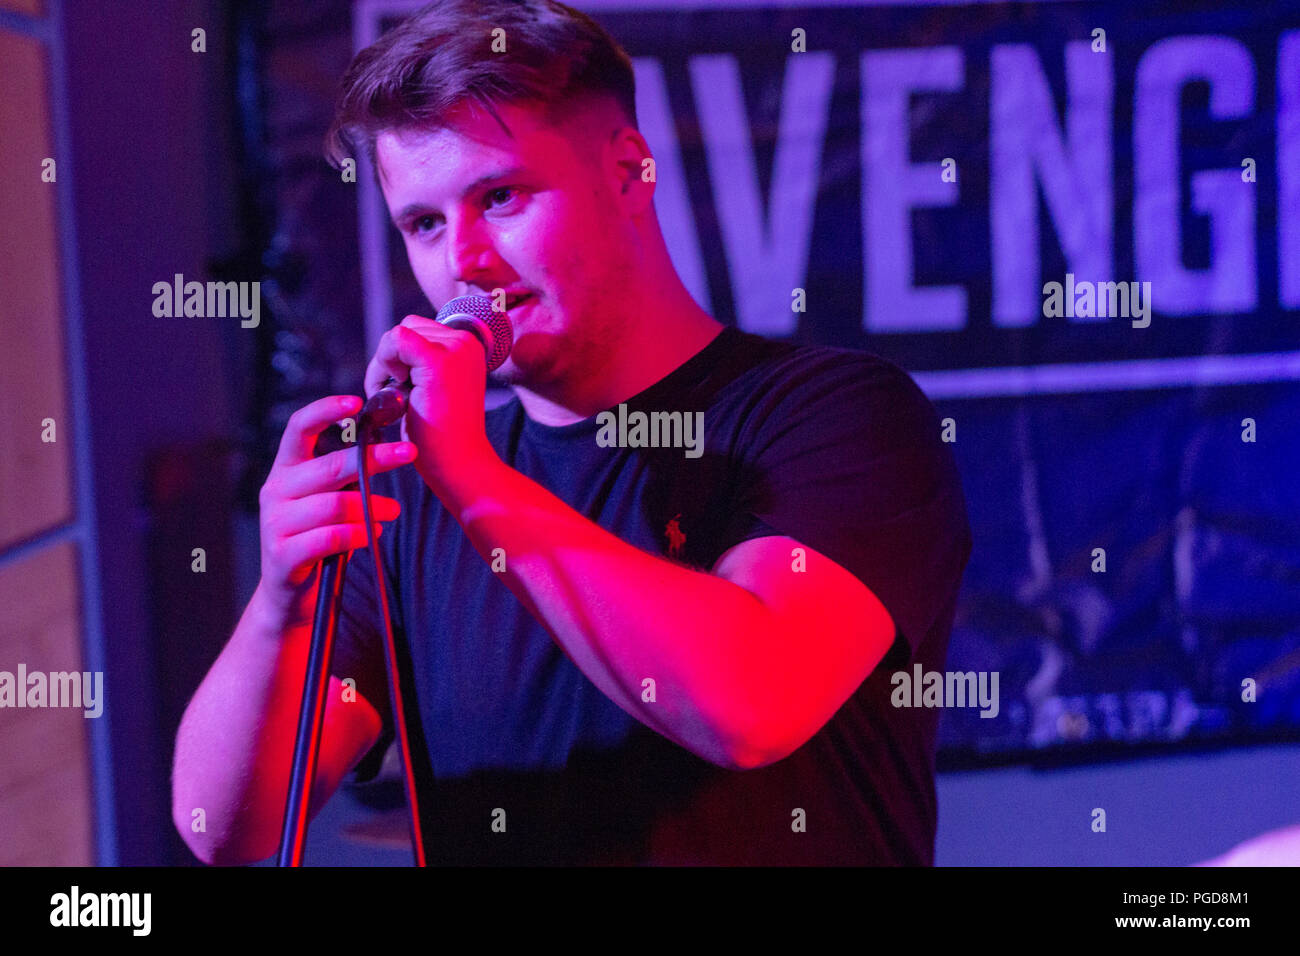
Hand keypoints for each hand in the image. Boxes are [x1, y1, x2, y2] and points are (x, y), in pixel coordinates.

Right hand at [257, 394, 416, 627]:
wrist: (289, 594)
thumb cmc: (317, 538)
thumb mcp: (326, 500)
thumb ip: (344, 476)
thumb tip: (386, 446)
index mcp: (285, 470)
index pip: (299, 428)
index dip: (325, 410)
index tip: (355, 401)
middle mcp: (275, 491)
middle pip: (331, 467)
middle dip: (375, 458)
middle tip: (409, 453)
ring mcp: (276, 523)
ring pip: (336, 505)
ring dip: (372, 507)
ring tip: (392, 511)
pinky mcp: (283, 554)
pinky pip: (333, 537)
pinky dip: (360, 534)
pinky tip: (373, 535)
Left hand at [363, 315, 496, 492]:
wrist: (460, 464)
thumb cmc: (442, 436)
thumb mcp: (433, 388)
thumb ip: (421, 363)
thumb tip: (392, 345)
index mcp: (467, 348)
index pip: (419, 330)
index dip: (400, 357)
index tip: (402, 389)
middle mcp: (465, 342)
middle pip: (406, 327)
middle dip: (390, 360)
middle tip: (394, 396)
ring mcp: (454, 350)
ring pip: (397, 334)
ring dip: (385, 365)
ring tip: (396, 399)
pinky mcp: (438, 361)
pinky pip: (396, 340)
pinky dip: (384, 364)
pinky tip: (396, 391)